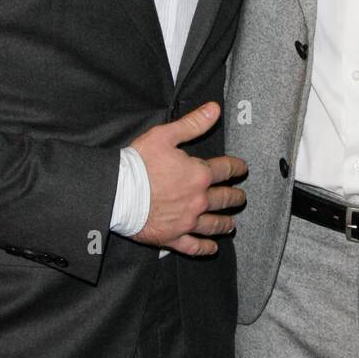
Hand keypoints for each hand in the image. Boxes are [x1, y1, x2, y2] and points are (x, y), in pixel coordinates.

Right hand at [129, 101, 246, 256]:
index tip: (242, 169)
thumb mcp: (165, 136)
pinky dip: (205, 248)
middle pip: (224, 199)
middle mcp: (198, 200)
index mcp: (198, 175)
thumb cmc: (139, 163)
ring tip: (232, 224)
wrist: (117, 192)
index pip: (225, 170)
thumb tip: (214, 109)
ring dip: (225, 223)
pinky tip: (213, 248)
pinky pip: (194, 246)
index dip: (236, 168)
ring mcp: (187, 221)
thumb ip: (193, 124)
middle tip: (240, 197)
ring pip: (213, 224)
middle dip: (235, 197)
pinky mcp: (173, 237)